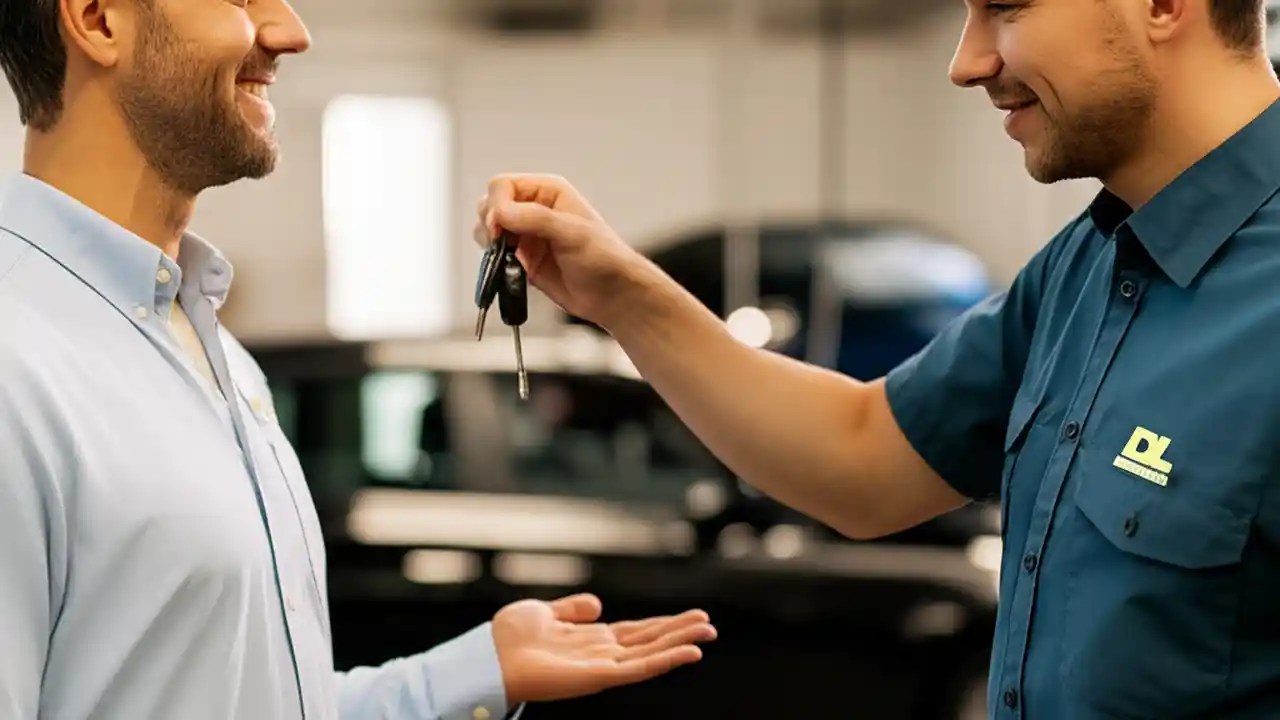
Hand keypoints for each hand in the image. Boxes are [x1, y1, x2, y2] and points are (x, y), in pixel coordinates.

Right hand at [474, 174, 657, 329]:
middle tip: (502, 242)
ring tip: (509, 256)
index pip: (503, 186)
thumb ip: (535, 218)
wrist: (613, 296)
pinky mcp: (523, 259)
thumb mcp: (572, 233)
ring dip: (489, 242)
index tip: (499, 226)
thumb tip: (500, 212)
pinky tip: (510, 269)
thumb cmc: (604, 259)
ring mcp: (527, 235)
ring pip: (488, 229)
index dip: (496, 205)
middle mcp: (534, 210)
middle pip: (491, 205)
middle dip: (490, 223)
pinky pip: (495, 255)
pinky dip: (494, 262)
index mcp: (548, 192)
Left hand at [492, 593, 716, 704]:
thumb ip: (573, 609)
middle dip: (679, 632)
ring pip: (651, 654)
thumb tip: (599, 604)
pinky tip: (687, 653)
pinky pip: (640, 668)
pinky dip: (666, 661)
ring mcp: (602, 666)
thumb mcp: (544, 613)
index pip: (636, 632)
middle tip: (710, 625)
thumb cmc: (508, 638)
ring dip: (680, 643)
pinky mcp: (599, 677)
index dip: (662, 625)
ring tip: (708, 634)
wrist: (490, 656)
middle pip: (649, 641)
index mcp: (590, 639)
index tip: (689, 617)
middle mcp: (601, 654)